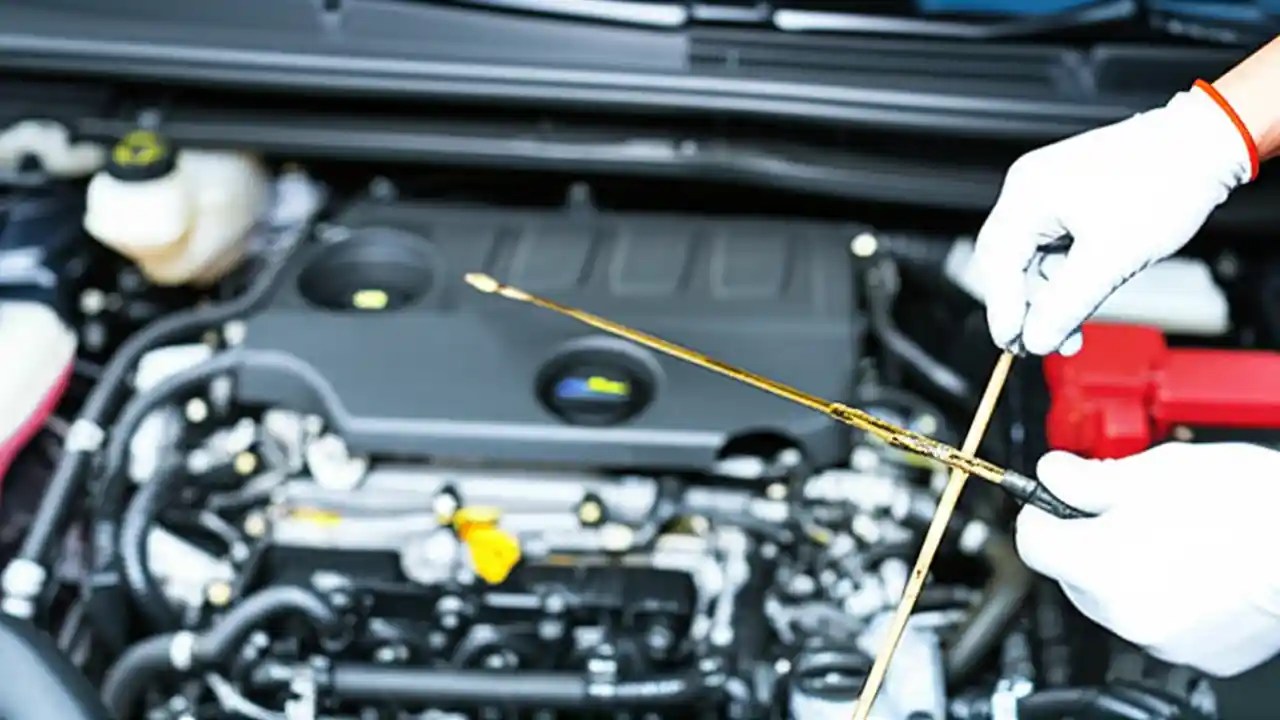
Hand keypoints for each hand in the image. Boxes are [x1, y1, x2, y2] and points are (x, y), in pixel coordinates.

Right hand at [971, 85, 1253, 354]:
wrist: (1203, 144)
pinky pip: (1049, 245)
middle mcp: (1028, 188)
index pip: (998, 266)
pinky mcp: (1065, 196)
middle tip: (1042, 341)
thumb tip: (1036, 338)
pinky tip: (1080, 295)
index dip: (1003, 311)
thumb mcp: (1112, 258)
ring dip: (1046, 295)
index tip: (1014, 345)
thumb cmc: (1165, 180)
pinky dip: (1062, 275)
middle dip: (1024, 306)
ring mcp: (1045, 189)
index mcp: (1028, 195)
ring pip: (1029, 258)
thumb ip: (1067, 304)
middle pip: (1005, 262)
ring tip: (1073, 328)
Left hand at [1016, 443, 1279, 676]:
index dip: (1041, 510)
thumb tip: (1054, 474)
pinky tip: (1195, 564)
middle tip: (1121, 507)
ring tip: (1169, 533)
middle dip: (1086, 538)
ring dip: (1125, 567)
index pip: (1032, 541)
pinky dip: (1165, 596)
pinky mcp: (1199, 652)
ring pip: (1114, 598)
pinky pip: (1159, 621)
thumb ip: (1087, 478)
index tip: (1053, 496)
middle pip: (1071, 572)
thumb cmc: (1247, 506)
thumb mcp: (1151, 470)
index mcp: (1097, 564)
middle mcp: (1122, 612)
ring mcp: (1162, 637)